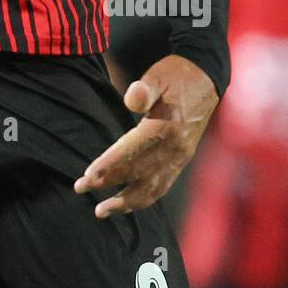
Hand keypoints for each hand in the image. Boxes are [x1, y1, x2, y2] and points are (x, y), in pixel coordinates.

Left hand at [73, 54, 217, 217]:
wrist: (207, 78)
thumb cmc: (176, 75)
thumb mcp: (158, 75)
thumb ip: (144, 89)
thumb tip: (131, 100)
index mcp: (165, 128)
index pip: (132, 152)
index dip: (109, 165)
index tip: (88, 177)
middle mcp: (174, 148)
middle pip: (137, 173)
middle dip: (108, 184)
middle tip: (80, 189)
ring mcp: (180, 157)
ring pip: (151, 188)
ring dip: (126, 202)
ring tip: (102, 211)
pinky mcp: (182, 159)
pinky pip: (162, 186)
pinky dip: (144, 199)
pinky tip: (129, 205)